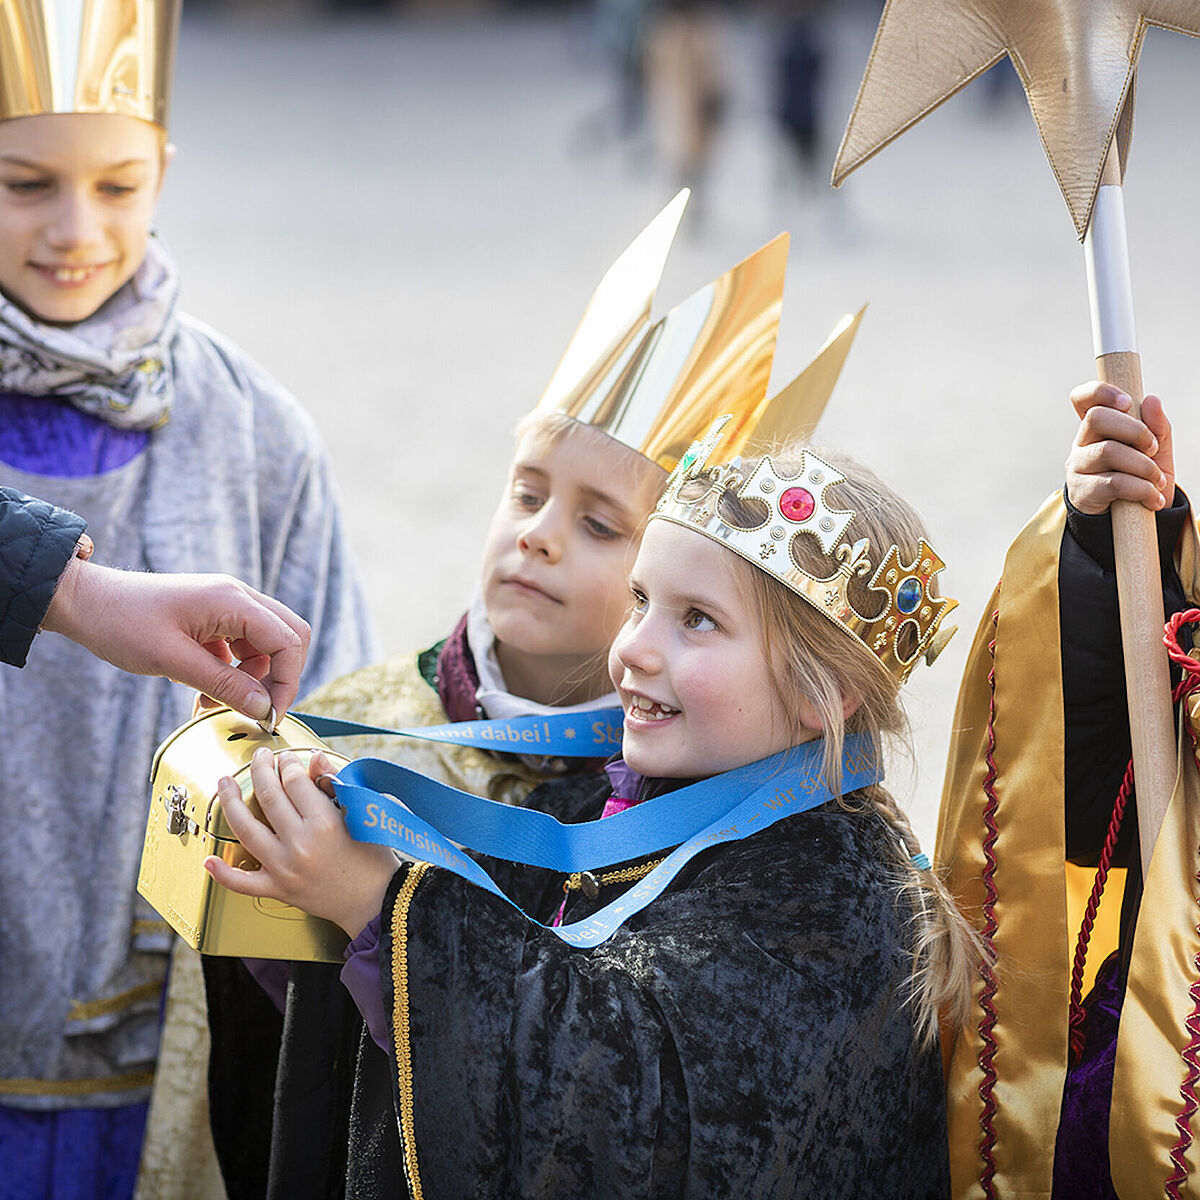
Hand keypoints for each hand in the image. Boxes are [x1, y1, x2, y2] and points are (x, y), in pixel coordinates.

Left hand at [43, 563, 310, 720]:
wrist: (84, 601)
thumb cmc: (121, 624)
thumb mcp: (172, 661)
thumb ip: (224, 684)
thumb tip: (263, 709)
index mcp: (233, 601)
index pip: (287, 641)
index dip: (287, 682)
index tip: (268, 716)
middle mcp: (238, 597)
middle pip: (289, 637)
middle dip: (280, 678)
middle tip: (258, 710)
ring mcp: (227, 605)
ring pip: (266, 645)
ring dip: (252, 679)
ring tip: (215, 704)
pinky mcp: (214, 617)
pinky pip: (242, 646)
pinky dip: (233, 673)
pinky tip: (206, 692)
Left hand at [203, 749, 398, 938]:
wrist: (375, 900)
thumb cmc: (373, 855)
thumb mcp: (361, 812)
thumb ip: (334, 781)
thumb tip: (313, 757)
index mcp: (325, 822)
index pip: (295, 781)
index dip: (288, 763)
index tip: (287, 757)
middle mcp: (301, 844)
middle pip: (269, 797)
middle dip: (260, 770)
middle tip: (257, 758)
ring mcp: (285, 869)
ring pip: (246, 830)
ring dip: (230, 803)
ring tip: (224, 784)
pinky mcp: (279, 890)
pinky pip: (243, 883)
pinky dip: (223, 873)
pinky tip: (210, 858)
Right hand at [1066, 381, 1174, 514]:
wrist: (1134, 520)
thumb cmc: (1141, 478)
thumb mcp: (1156, 451)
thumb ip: (1157, 427)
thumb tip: (1151, 400)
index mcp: (1098, 427)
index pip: (1083, 399)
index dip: (1099, 392)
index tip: (1126, 402)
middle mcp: (1082, 443)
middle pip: (1096, 418)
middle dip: (1134, 430)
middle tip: (1152, 447)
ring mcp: (1078, 466)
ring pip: (1108, 451)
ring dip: (1143, 465)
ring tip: (1157, 480)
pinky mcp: (1083, 491)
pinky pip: (1114, 482)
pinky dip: (1141, 489)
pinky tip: (1153, 499)